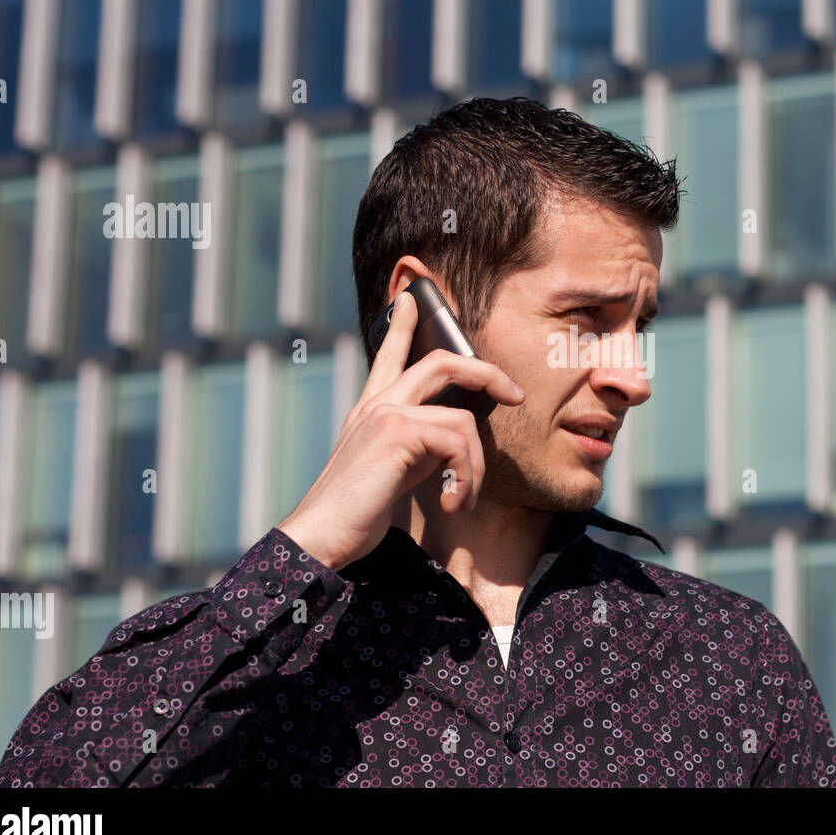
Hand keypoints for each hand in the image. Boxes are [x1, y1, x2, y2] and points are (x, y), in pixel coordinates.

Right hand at [276, 290, 524, 571]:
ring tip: (462, 498)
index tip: (412, 299)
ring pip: (462, 420)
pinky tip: (452, 504)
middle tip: (514, 393)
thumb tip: (455, 442)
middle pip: (443, 362)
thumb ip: (417, 446)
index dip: (403, 325)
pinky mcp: (397, 432)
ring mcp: (385, 413)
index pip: (388, 355)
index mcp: (371, 410)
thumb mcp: (391, 470)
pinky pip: (458, 443)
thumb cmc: (356, 513)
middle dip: (487, 373)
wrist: (321, 535)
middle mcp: (376, 404)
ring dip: (475, 467)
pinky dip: (465, 477)